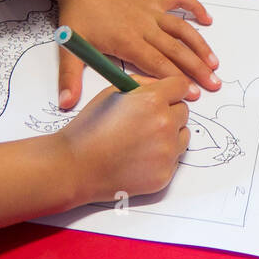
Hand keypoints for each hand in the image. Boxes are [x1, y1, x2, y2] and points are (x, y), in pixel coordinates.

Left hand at [55, 0, 217, 107]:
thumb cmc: (78, 15)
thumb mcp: (70, 47)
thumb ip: (69, 77)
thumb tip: (65, 103)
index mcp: (128, 41)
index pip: (157, 64)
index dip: (176, 79)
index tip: (193, 95)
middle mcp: (145, 26)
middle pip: (176, 49)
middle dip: (196, 68)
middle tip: (214, 84)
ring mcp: (151, 12)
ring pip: (182, 28)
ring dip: (200, 45)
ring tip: (215, 62)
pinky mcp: (153, 0)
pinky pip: (178, 1)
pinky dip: (194, 8)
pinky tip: (207, 20)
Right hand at [58, 75, 195, 202]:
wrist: (75, 167)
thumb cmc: (89, 129)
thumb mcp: (111, 93)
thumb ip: (141, 84)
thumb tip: (160, 85)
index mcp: (152, 100)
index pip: (181, 86)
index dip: (171, 90)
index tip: (166, 95)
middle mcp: (164, 124)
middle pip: (183, 111)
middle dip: (168, 112)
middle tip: (145, 121)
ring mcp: (167, 152)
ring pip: (183, 135)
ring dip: (170, 135)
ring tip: (141, 140)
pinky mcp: (165, 174)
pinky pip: (174, 159)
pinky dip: (162, 157)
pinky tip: (138, 158)